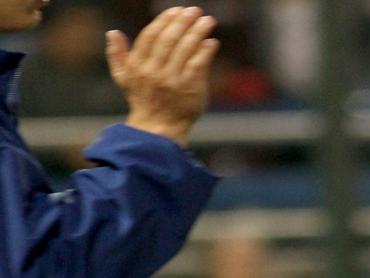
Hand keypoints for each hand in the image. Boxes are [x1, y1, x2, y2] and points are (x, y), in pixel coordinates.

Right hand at [106, 6, 219, 146]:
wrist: (157, 128)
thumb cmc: (142, 101)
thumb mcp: (124, 79)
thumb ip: (117, 55)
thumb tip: (112, 33)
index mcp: (137, 65)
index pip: (151, 36)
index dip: (164, 21)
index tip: (176, 10)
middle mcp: (153, 71)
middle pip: (169, 40)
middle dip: (182, 22)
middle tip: (195, 11)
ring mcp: (171, 80)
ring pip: (185, 50)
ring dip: (197, 32)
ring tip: (208, 21)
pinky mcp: (189, 89)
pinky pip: (197, 66)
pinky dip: (205, 52)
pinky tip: (212, 42)